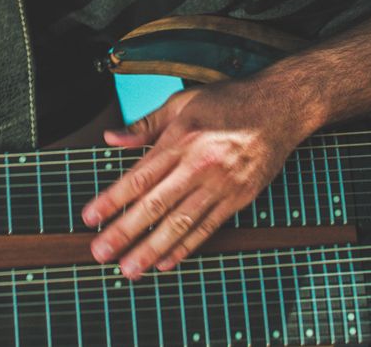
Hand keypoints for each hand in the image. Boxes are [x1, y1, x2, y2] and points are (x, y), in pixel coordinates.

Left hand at [81, 79, 320, 279]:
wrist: (280, 107)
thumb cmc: (230, 101)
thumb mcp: (183, 102)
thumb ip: (145, 124)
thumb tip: (112, 138)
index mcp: (180, 140)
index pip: (138, 176)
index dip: (112, 200)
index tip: (90, 217)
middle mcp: (198, 165)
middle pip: (155, 205)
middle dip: (125, 232)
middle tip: (101, 253)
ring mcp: (220, 185)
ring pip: (180, 223)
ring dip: (152, 249)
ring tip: (130, 269)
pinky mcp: (239, 198)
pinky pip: (208, 228)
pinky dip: (186, 247)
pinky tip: (166, 261)